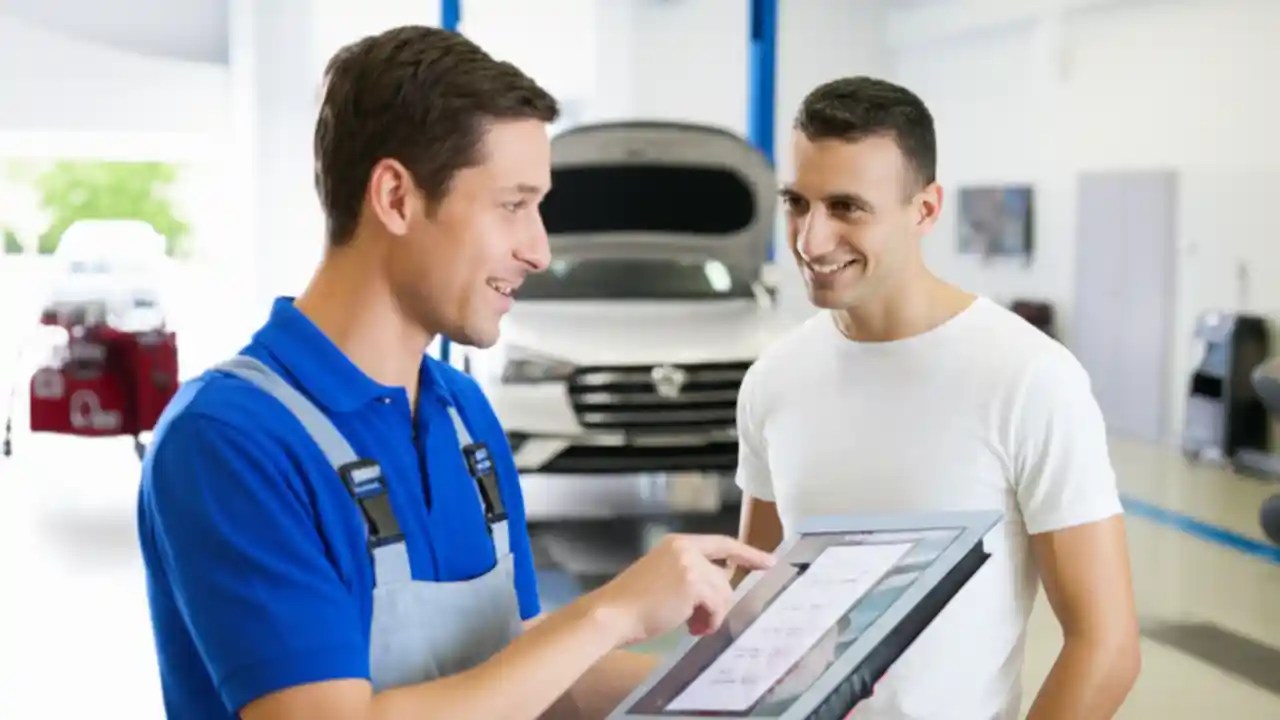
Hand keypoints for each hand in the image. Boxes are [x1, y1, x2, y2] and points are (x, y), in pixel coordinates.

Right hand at [586, 534, 775, 646]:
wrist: (613, 613)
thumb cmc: (634, 604)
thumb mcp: (666, 580)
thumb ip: (692, 576)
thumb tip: (722, 587)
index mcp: (678, 544)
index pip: (722, 544)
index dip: (747, 553)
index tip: (769, 561)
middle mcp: (686, 548)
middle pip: (723, 577)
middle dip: (719, 603)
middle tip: (701, 621)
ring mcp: (691, 564)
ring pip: (723, 593)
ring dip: (711, 615)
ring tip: (691, 626)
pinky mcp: (693, 583)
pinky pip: (717, 606)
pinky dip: (708, 622)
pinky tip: (691, 628)